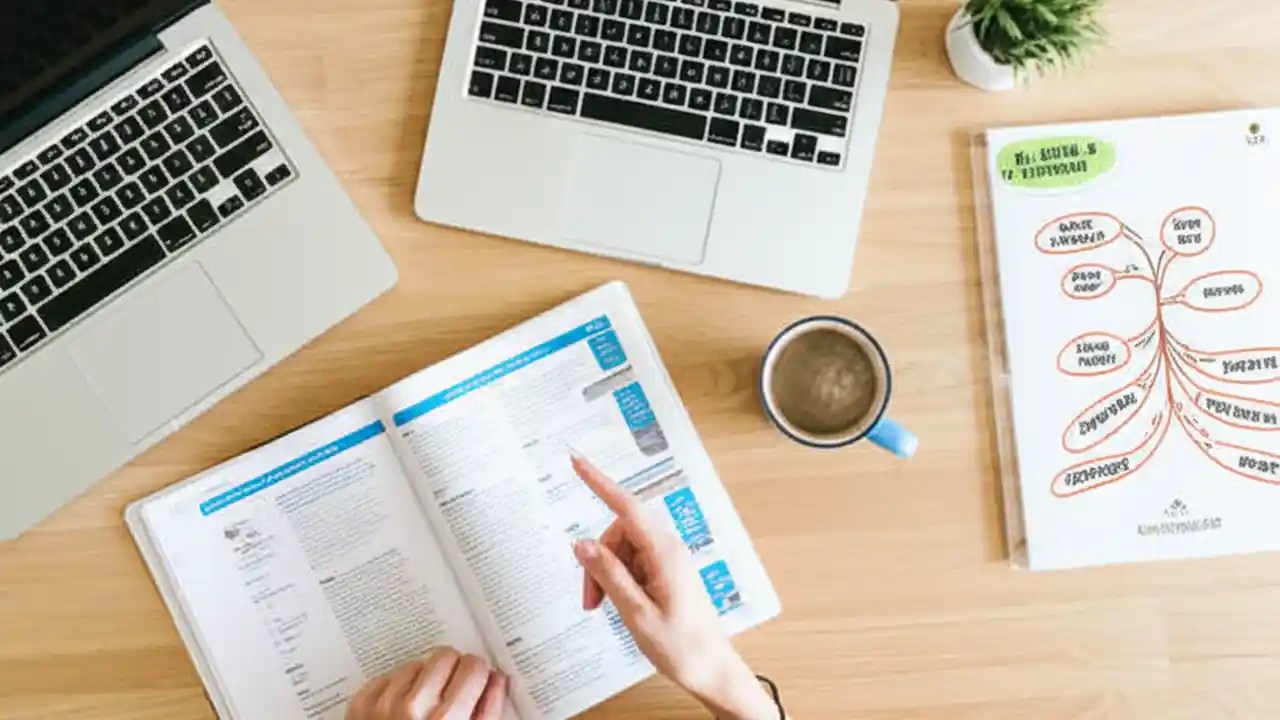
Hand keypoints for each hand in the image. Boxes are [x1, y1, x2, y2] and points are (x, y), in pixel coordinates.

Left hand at [346, 647, 506, 719]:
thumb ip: (488, 714)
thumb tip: (496, 680)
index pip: (474, 667)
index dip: (478, 674)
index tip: (475, 680)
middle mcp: (413, 708)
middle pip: (445, 656)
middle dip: (453, 669)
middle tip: (451, 689)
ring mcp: (383, 704)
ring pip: (416, 663)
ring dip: (423, 679)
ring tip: (423, 706)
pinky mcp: (360, 706)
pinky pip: (386, 677)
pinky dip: (396, 688)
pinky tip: (401, 709)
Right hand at [570, 453, 778, 719]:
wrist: (711, 670)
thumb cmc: (682, 646)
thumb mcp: (636, 613)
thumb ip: (608, 575)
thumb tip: (582, 544)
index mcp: (664, 552)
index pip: (626, 506)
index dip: (599, 482)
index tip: (578, 462)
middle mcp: (668, 549)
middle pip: (618, 533)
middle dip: (596, 559)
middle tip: (588, 598)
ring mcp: (667, 560)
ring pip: (622, 549)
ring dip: (605, 573)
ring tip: (601, 606)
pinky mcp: (665, 572)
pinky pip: (632, 563)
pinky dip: (616, 580)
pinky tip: (617, 603)